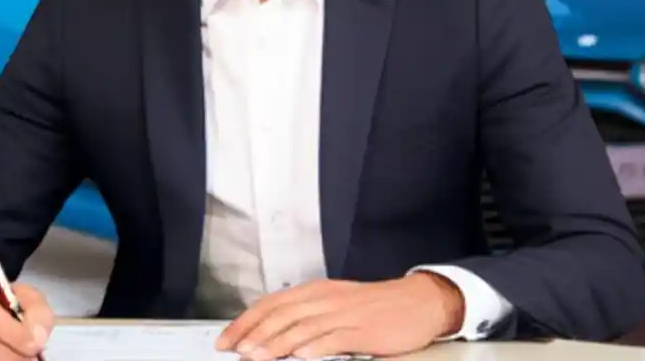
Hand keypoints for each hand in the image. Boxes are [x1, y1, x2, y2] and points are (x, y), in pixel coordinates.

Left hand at [215, 273, 464, 359]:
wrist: (417, 302)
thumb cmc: (376, 307)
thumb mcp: (336, 304)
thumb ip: (307, 316)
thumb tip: (273, 334)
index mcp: (316, 291)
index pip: (272, 304)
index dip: (246, 321)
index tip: (227, 339)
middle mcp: (326, 299)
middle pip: (282, 314)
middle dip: (254, 334)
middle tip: (235, 350)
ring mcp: (345, 314)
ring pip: (303, 327)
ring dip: (277, 343)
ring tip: (257, 356)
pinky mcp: (363, 330)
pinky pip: (335, 338)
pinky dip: (316, 347)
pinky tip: (302, 356)